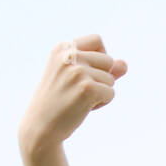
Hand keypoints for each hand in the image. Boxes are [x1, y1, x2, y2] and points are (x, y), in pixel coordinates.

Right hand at [18, 33, 127, 155]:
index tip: (87, 71)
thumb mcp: (77, 78)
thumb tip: (124, 65)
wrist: (41, 126)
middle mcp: (69, 56)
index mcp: (62, 48)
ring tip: (79, 99)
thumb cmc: (60, 100)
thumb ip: (102, 68)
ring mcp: (78, 72)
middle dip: (101, 77)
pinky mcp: (87, 88)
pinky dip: (102, 102)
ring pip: (111, 79)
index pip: (97, 40)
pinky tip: (84, 107)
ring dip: (101, 92)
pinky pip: (111, 93)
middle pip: (108, 60)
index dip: (100, 57)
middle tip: (79, 90)